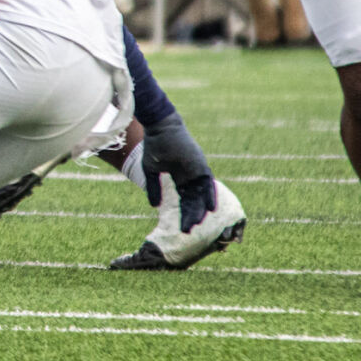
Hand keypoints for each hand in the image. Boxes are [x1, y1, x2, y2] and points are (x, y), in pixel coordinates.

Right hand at [140, 112, 217, 232]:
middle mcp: (190, 178)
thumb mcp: (151, 172)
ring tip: (195, 225)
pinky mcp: (202, 166)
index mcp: (179, 179)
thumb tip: (154, 206)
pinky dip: (210, 196)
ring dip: (199, 210)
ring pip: (201, 196)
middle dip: (189, 216)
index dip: (182, 214)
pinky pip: (209, 184)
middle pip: (192, 201)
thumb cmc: (154, 147)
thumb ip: (154, 188)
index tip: (180, 228)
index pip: (184, 201)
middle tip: (186, 231)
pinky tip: (210, 209)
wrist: (160, 129)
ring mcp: (197, 173)